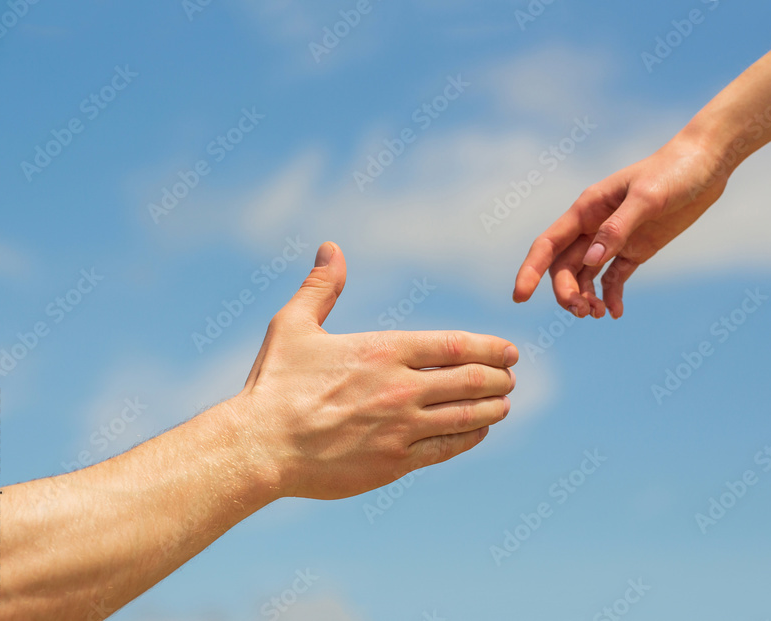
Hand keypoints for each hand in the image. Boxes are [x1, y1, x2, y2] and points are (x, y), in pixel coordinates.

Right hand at [230, 241, 517, 499]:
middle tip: (511, 377)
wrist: (259, 446)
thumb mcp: (293, 325)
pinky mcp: (395, 463)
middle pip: (471, 381)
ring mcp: (401, 428)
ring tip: (504, 404)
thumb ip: (322, 288)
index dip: (490, 348)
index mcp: (384, 351)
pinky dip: (471, 437)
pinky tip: (479, 432)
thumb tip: (332, 248)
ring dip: (493, 408)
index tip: (510, 351)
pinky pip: (447, 448)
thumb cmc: (274, 384)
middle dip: (499, 378)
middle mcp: (401, 389)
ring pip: (468, 417)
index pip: (454, 346)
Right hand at [513, 133, 729, 318]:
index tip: (520, 297)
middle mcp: (593, 225)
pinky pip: (613, 279)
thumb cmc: (674, 172)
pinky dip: (610, 297)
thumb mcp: (647, 198)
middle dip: (566, 292)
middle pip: (564, 267)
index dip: (530, 270)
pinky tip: (615, 312)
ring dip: (585, 298)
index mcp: (586, 209)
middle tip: (583, 313)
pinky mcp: (634, 250)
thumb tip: (590, 262)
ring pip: (585, 276)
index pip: (548, 244)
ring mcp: (613, 239)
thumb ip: (617, 229)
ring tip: (598, 314)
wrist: (706, 165)